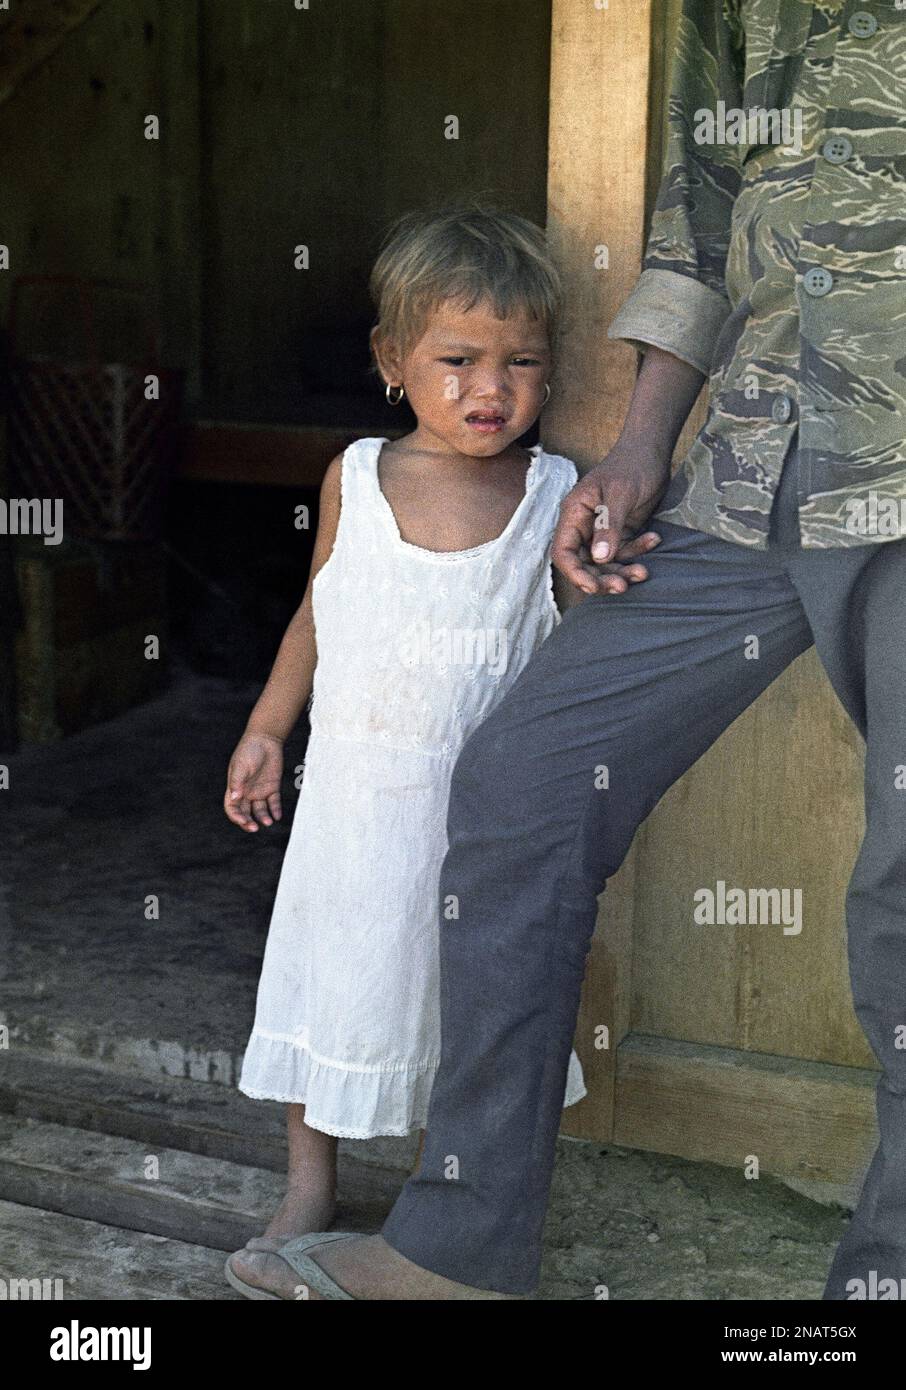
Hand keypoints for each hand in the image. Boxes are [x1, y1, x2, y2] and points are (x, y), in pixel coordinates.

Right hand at [224, 732, 284, 831]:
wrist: (266, 740)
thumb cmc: (249, 750)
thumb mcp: (241, 765)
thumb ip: (237, 782)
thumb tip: (234, 798)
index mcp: (235, 788)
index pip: (232, 808)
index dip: (236, 817)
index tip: (244, 821)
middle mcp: (246, 793)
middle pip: (245, 813)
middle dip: (248, 822)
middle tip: (255, 828)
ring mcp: (260, 791)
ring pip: (260, 810)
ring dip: (263, 818)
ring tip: (269, 822)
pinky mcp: (272, 788)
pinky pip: (274, 803)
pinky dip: (275, 810)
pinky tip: (278, 816)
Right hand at [552, 445, 671, 595]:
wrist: (653, 451)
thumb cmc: (632, 465)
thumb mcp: (620, 495)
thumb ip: (609, 526)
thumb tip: (599, 558)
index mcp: (574, 514)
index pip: (563, 552)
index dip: (574, 573)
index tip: (593, 587)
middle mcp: (585, 525)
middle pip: (584, 563)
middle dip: (602, 578)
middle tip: (624, 586)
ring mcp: (603, 530)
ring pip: (606, 563)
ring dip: (623, 570)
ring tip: (644, 572)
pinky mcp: (621, 532)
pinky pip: (625, 552)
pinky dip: (638, 552)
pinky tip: (654, 539)